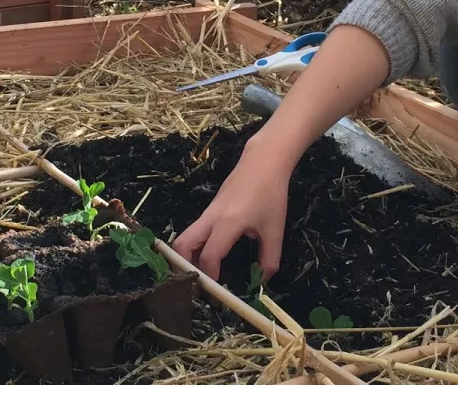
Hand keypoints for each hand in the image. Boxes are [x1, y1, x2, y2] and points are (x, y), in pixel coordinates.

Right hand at [172, 135, 293, 282]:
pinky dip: (195, 247)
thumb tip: (261, 282)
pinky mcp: (210, 209)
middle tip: (198, 285)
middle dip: (184, 268)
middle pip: (182, 245)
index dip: (209, 278)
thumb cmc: (271, 194)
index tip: (216, 295)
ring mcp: (207, 212)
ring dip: (187, 257)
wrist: (264, 161)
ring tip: (201, 275)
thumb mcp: (275, 229)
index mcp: (228, 223)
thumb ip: (269, 258)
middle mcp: (211, 218)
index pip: (209, 256)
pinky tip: (209, 257)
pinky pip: (195, 231)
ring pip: (185, 237)